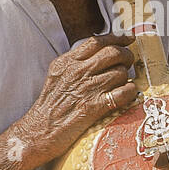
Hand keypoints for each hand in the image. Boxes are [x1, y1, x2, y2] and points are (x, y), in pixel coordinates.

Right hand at [22, 32, 138, 159]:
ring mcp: (87, 88)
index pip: (97, 41)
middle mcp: (78, 72)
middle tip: (128, 62)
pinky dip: (129, 92)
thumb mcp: (57, 76)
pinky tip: (125, 94)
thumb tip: (99, 53)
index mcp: (67, 62)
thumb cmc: (49, 106)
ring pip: (121, 72)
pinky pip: (124, 92)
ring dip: (126, 77)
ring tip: (121, 83)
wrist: (38, 132)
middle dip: (126, 55)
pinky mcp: (95, 107)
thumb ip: (75, 62)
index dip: (117, 37)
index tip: (128, 39)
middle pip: (113, 53)